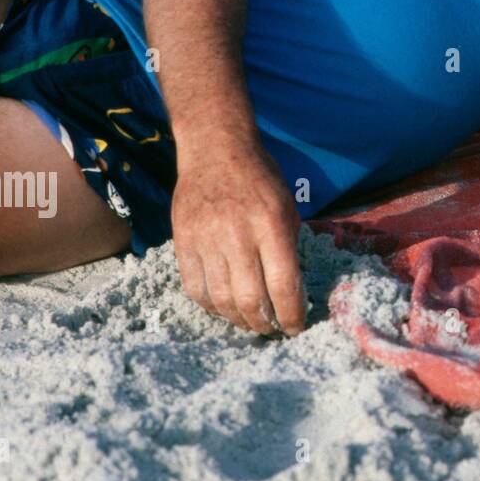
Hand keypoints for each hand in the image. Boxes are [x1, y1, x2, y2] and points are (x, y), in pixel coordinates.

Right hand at [171, 132, 305, 334]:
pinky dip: (212, 306)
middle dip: (266, 324)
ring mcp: (206, 240)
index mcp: (270, 224)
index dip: (292, 315)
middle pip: (250, 300)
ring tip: (251, 322)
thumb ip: (289, 246)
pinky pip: (195, 288)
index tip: (296, 328)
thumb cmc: (260, 178)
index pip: (283, 284)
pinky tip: (224, 308)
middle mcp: (237, 235)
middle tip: (273, 329)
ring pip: (221, 300)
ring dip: (239, 320)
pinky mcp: (183, 243)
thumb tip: (292, 291)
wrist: (215, 151)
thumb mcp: (287, 206)